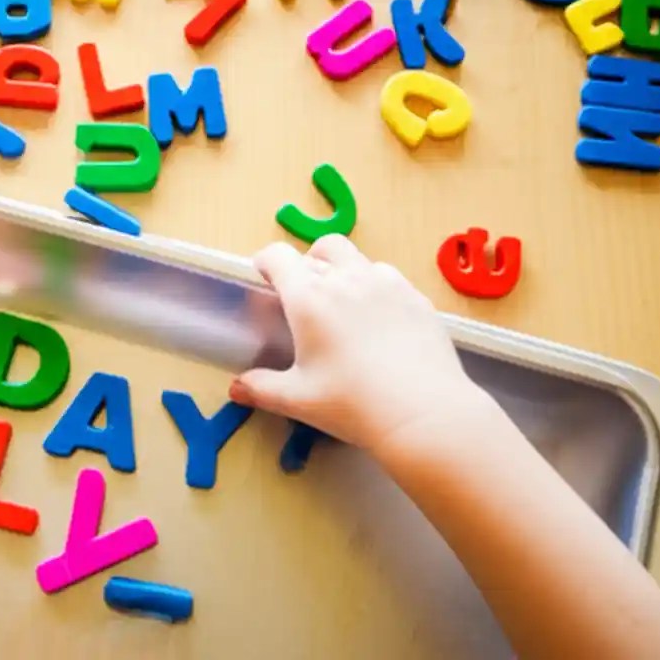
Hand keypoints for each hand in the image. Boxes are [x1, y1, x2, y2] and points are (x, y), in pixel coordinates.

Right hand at [229, 236, 488, 452]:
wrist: (422, 411)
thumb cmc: (351, 403)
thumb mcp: (298, 400)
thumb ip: (262, 389)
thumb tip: (237, 388)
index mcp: (309, 298)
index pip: (279, 256)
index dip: (266, 261)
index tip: (264, 276)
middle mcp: (347, 279)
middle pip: (322, 248)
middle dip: (307, 262)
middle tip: (305, 293)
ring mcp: (387, 284)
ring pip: (358, 259)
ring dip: (345, 271)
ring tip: (345, 306)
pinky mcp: (416, 297)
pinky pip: (390, 278)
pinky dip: (376, 288)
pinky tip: (380, 321)